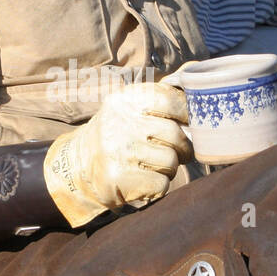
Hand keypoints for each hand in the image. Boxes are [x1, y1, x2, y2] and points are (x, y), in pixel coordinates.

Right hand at [44, 82, 192, 226]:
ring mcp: (118, 151)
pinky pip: (162, 184)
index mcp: (125, 100)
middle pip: (175, 134)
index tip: (189, 123)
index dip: (187, 113)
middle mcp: (120, 122)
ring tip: (155, 167)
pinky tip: (146, 181)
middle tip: (177, 153)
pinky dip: (160, 186)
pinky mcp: (118, 178)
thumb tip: (200, 90)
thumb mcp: (128, 109)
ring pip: (171, 161)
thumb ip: (159, 99)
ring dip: (170, 168)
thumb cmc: (114, 136)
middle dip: (182, 148)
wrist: (76, 168)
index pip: (170, 99)